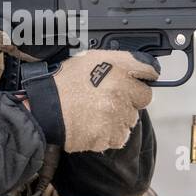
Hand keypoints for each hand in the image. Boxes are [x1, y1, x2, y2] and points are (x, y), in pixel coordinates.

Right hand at [22, 50, 158, 151]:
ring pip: (131, 119)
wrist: (46, 110)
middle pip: (143, 98)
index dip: (141, 77)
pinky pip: (120, 136)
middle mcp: (121, 89)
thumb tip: (137, 65)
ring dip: (120, 118)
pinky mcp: (111, 134)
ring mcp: (117, 114)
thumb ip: (116, 62)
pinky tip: (95, 125)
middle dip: (131, 99)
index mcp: (117, 67)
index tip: (137, 81)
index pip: (149, 71)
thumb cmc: (64, 84)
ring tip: (97, 113)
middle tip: (110, 99)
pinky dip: (110, 134)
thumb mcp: (89, 59)